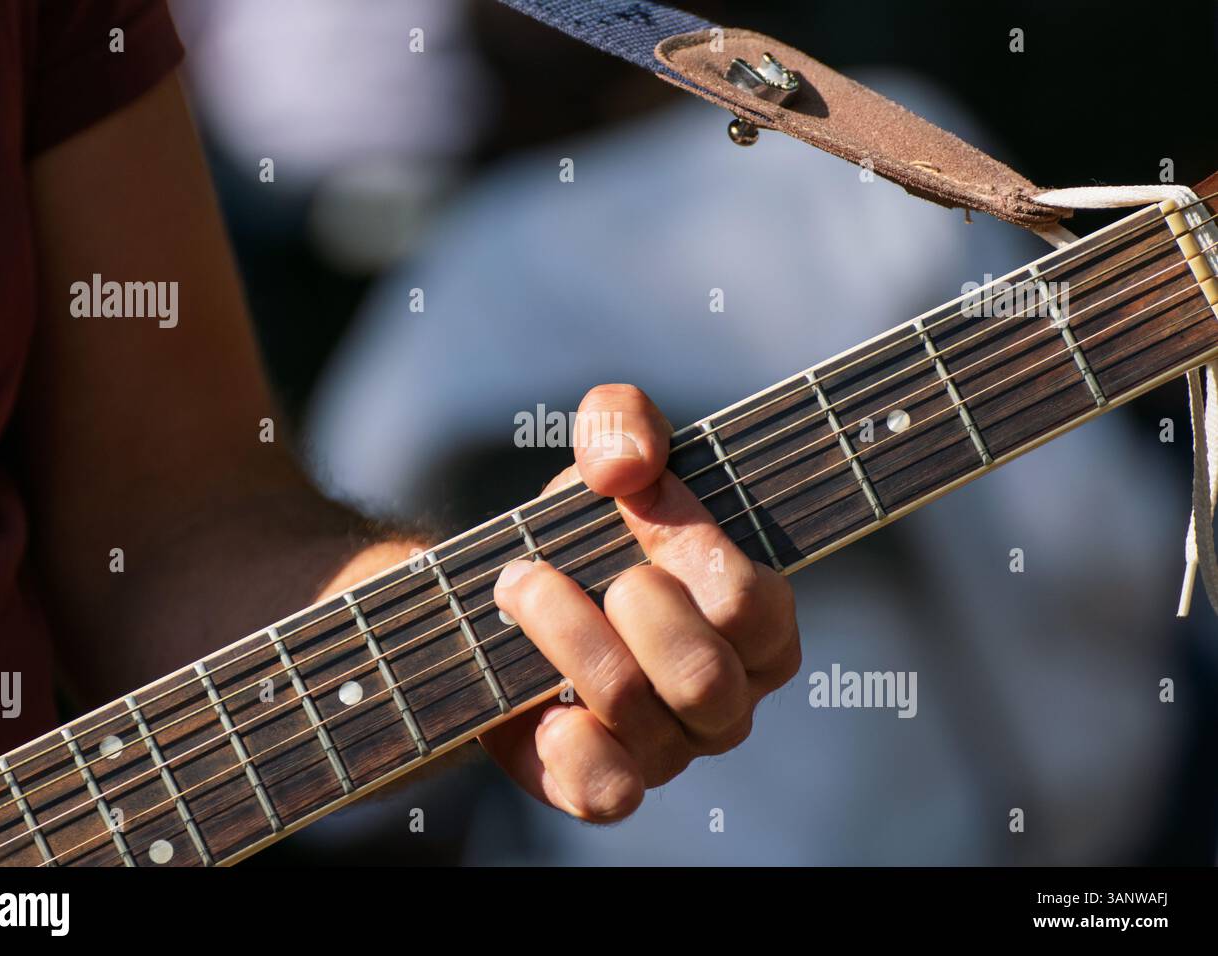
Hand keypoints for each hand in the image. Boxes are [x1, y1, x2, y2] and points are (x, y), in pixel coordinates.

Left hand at [480, 384, 800, 820]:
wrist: (514, 598)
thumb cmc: (591, 530)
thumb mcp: (608, 453)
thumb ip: (626, 423)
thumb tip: (624, 467)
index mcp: (758, 622)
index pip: (746, 601)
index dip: (683, 544)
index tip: (622, 497)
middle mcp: (729, 695)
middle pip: (701, 674)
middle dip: (618, 604)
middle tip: (547, 566)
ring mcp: (673, 748)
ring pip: (637, 713)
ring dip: (562, 638)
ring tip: (519, 590)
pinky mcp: (610, 785)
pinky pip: (609, 792)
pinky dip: (570, 746)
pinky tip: (541, 707)